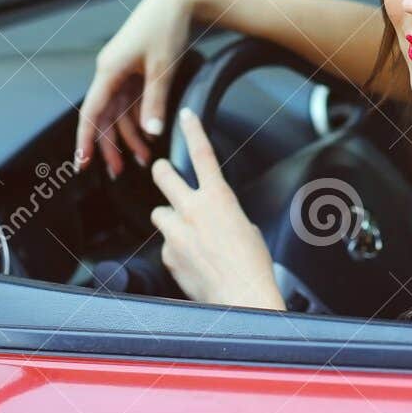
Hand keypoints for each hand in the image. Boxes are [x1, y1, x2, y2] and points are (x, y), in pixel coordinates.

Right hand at [75, 0, 205, 177]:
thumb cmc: (167, 27)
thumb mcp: (162, 68)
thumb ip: (155, 103)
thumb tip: (150, 133)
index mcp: (109, 70)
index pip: (91, 113)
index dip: (85, 140)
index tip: (82, 164)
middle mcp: (110, 71)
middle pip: (104, 116)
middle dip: (110, 145)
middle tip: (117, 172)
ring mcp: (122, 70)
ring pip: (119, 111)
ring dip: (128, 136)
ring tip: (141, 159)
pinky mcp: (134, 69)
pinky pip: (131, 100)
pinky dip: (139, 119)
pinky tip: (148, 136)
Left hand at [150, 109, 284, 310]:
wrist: (241, 297)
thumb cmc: (251, 266)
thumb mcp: (245, 228)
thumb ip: (223, 214)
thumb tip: (211, 216)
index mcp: (219, 198)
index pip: (202, 153)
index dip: (193, 129)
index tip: (186, 115)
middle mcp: (193, 210)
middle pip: (164, 175)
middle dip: (162, 170)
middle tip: (162, 170)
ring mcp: (176, 233)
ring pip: (160, 214)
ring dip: (170, 220)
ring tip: (187, 236)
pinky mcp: (167, 255)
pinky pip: (166, 245)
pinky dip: (176, 251)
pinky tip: (193, 263)